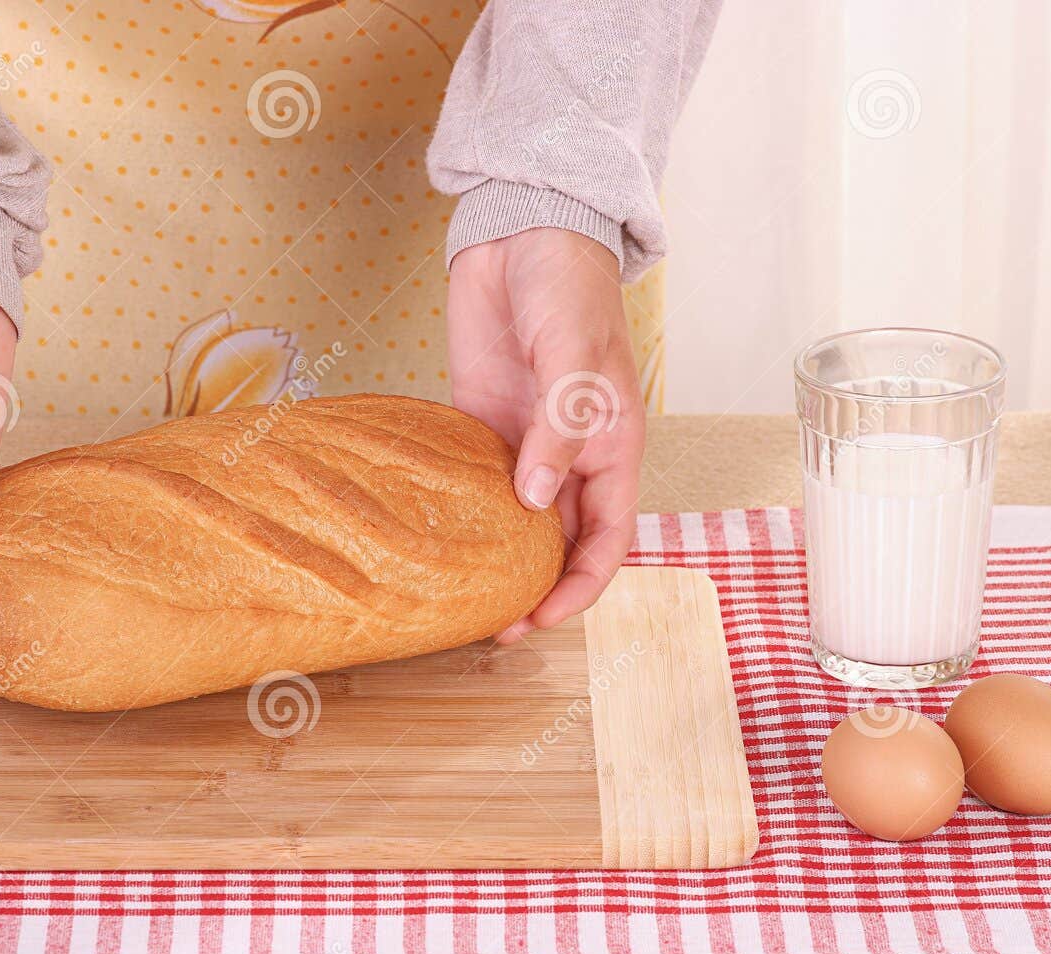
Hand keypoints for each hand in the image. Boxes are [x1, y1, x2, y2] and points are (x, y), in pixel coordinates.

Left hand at [448, 228, 644, 641]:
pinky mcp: (482, 423)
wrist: (522, 228)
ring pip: (518, 522)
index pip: (607, 538)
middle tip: (493, 628)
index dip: (580, 587)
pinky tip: (437, 542)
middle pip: (560, 543)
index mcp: (613, 446)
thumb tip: (535, 501)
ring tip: (463, 599)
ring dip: (498, 562)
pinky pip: (476, 483)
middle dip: (535, 590)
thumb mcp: (574, 356)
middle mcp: (572, 455)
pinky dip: (464, 517)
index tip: (542, 617)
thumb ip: (560, 429)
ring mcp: (526, 441)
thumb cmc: (568, 285)